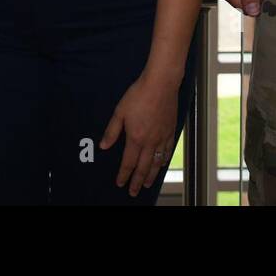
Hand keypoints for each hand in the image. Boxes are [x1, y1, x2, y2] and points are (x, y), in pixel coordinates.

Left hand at [100, 72, 179, 197]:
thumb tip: (104, 145)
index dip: (123, 174)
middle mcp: (150, 142)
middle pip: (143, 167)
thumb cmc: (139, 94)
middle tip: (134, 191)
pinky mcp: (171, 131)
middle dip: (137, 181)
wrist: (160, 84)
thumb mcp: (120, 111)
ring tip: (147, 184)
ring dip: (151, 175)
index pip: (128, 162)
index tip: (120, 183)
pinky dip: (164, 161)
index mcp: (136, 138)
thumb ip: (112, 131)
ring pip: (157, 163)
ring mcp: (162, 137)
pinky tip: (162, 164)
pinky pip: (168, 151)